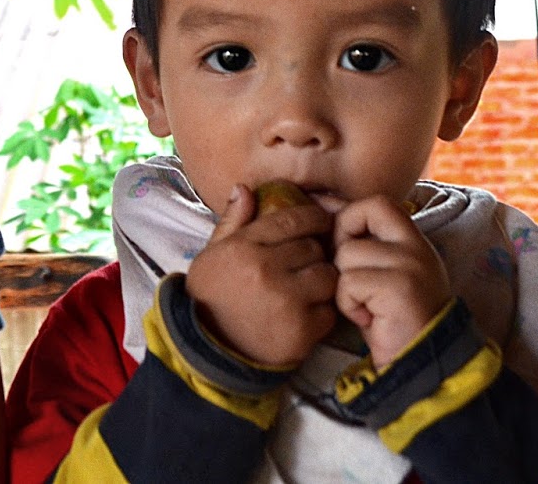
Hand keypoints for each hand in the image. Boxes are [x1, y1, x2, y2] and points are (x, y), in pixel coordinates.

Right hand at [186, 183, 338, 368]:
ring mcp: (287, 300)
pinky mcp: (302, 330)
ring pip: (327, 277)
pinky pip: (328, 311)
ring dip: (321, 280)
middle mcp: (266, 269)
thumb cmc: (210, 296)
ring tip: (309, 287)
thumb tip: (245, 188)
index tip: (320, 220)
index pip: (292, 220)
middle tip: (308, 261)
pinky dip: (321, 313)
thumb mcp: (212, 254)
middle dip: (314, 252)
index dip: (312, 217)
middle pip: (314, 247)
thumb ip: (232, 221)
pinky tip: (305, 313)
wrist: (208, 349)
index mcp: (244, 247)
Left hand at [332, 196, 450, 367]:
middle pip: (355, 221)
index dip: (349, 217)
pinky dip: (348, 304)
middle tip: (356, 284)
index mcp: (413, 241)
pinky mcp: (399, 287)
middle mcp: (417, 248)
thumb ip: (360, 242)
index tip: (343, 246)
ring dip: (344, 286)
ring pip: (346, 255)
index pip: (376, 203)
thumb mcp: (378, 275)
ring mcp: (411, 265)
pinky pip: (348, 282)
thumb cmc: (389, 321)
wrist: (418, 365)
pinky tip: (368, 319)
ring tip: (366, 307)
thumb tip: (320, 202)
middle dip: (341, 252)